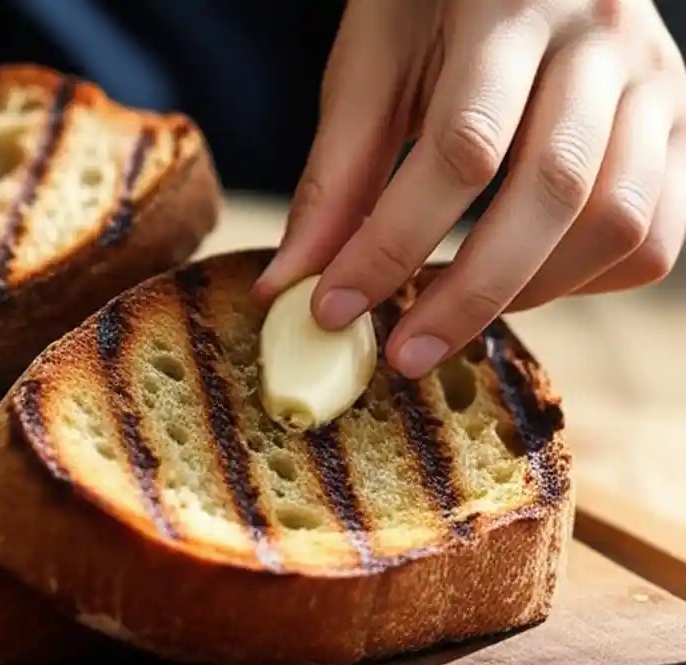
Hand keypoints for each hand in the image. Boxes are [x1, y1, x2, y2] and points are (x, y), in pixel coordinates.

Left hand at [253, 0, 685, 378]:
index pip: (461, 150)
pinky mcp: (678, 120)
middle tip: (400, 356)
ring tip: (454, 317)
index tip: (331, 308)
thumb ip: (335, 174)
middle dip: (469, 294)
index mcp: (508, 6)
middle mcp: (601, 39)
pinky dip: (590, 279)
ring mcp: (655, 80)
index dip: (392, 243)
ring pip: (621, 220)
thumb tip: (291, 284)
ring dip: (532, 292)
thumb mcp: (368, 64)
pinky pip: (659, 229)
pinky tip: (522, 282)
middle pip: (554, 193)